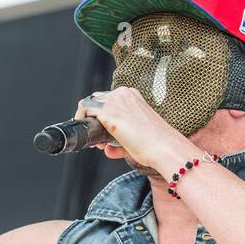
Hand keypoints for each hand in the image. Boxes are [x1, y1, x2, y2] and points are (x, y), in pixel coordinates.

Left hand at [73, 86, 190, 170]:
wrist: (163, 147)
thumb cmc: (156, 144)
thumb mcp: (137, 138)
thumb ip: (120, 143)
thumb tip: (108, 150)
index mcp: (132, 95)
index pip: (109, 99)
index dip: (102, 116)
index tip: (104, 133)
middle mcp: (123, 93)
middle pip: (97, 101)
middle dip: (95, 120)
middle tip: (100, 140)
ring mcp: (114, 100)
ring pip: (89, 104)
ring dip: (88, 122)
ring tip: (96, 142)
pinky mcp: (107, 111)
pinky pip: (85, 109)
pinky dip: (81, 120)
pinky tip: (88, 135)